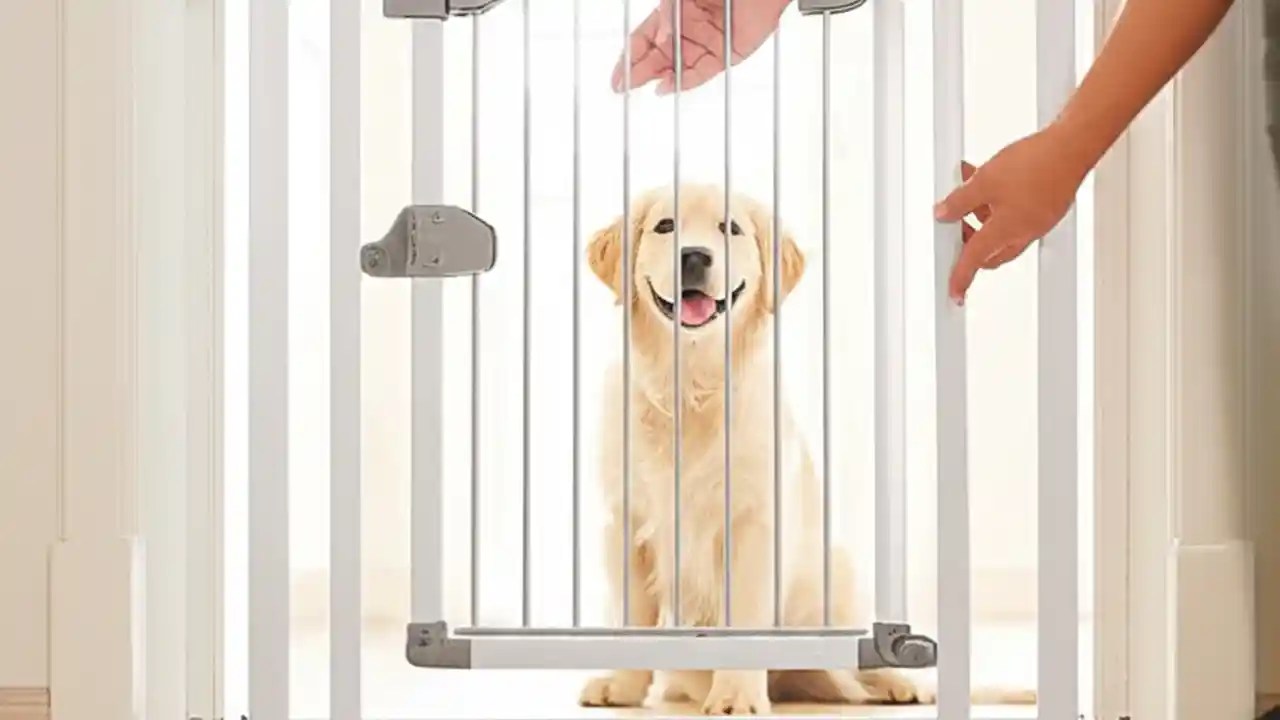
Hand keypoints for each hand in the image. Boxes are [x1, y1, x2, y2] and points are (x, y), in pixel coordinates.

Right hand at [612, 0, 789, 94]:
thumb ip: (668, 14)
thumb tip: (660, 39)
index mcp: (673, 15)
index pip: (643, 40)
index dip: (628, 58)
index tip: (617, 75)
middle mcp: (686, 32)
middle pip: (656, 58)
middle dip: (638, 73)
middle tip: (623, 88)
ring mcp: (703, 46)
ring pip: (676, 68)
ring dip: (659, 79)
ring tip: (644, 87)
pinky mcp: (723, 57)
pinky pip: (700, 73)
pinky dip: (684, 81)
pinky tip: (668, 86)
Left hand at [934, 123, 1093, 303]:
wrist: (1072, 148)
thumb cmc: (1036, 164)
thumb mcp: (984, 181)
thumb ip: (959, 201)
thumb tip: (943, 213)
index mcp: (1005, 231)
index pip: (974, 260)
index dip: (961, 277)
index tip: (955, 292)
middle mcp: (1023, 233)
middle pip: (990, 252)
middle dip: (970, 243)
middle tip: (956, 225)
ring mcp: (1037, 222)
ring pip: (1003, 233)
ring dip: (983, 220)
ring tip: (971, 192)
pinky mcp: (1046, 210)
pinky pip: (1018, 218)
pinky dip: (1001, 208)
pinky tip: (994, 186)